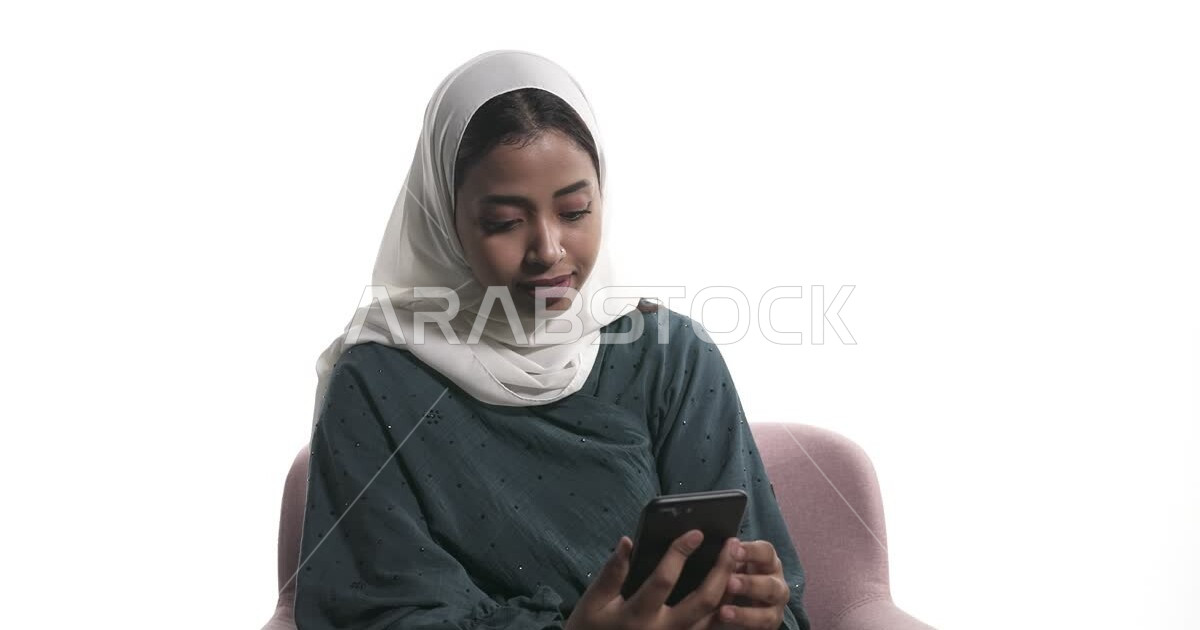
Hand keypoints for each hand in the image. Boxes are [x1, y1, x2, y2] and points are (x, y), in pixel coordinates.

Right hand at [565, 530, 742, 629]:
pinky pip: (710, 628)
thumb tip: (627, 542)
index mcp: (638, 617)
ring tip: (738, 560)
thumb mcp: (592, 602)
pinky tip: (730, 585)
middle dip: (722, 570)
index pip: (664, 580)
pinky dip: (724, 606)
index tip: (695, 532)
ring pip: (714, 618)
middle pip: (703, 601)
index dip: (680, 554)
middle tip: (733, 544)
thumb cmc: (590, 629)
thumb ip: (611, 573)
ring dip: (729, 588)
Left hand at [713, 540, 789, 628]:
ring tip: (724, 611)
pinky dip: (745, 620)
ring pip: (767, 611)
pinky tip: (726, 617)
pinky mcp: (772, 621)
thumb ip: (725, 556)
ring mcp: (776, 604)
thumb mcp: (731, 565)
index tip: (733, 549)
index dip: (752, 551)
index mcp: (768, 562)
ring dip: (747, 609)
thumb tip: (702, 538)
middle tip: (729, 583)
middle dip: (750, 584)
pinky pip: (763, 623)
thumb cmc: (735, 576)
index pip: (766, 552)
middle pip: (770, 583)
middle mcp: (776, 582)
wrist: (741, 605)